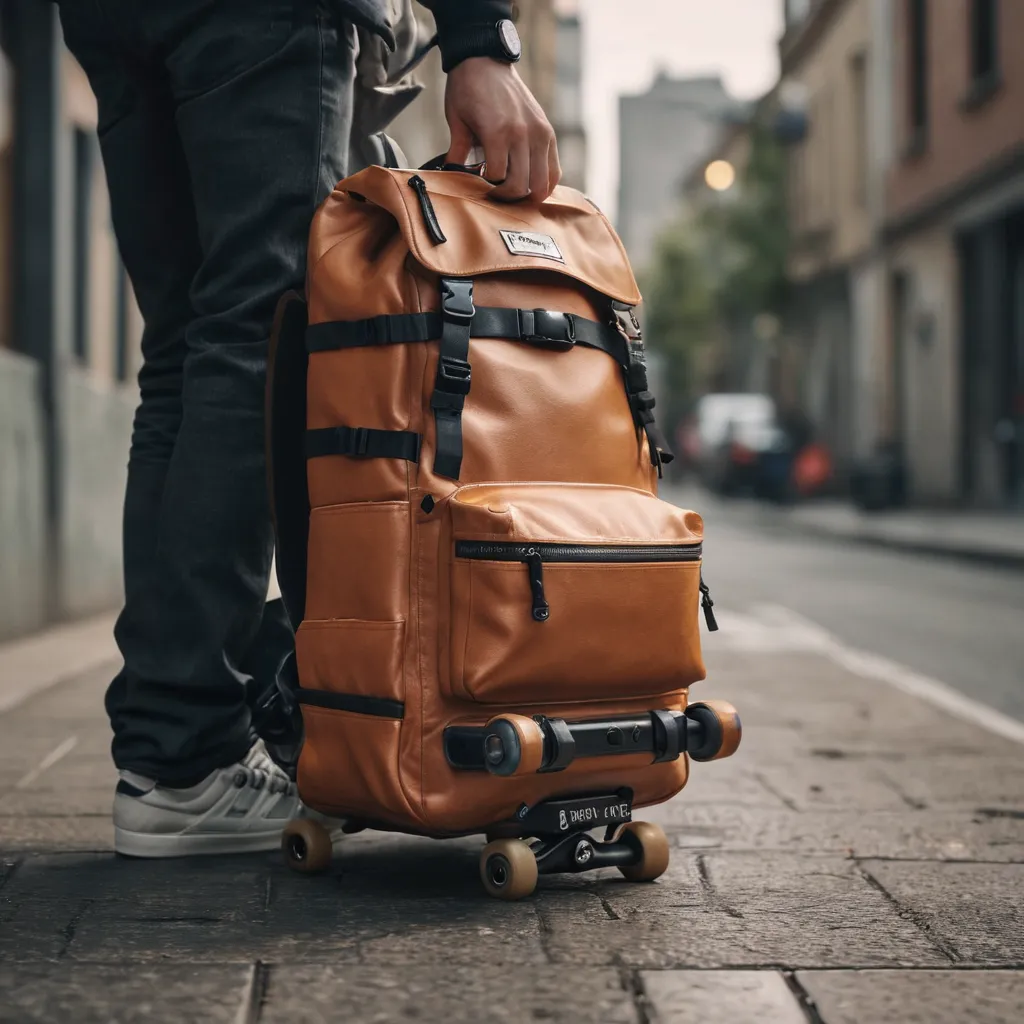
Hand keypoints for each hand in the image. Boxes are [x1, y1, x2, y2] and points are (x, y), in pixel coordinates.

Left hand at [444, 58, 560, 201]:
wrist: (484, 59)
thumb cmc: (467, 90)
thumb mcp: (456, 122)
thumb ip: (457, 154)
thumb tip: (454, 178)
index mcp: (497, 132)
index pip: (498, 178)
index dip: (487, 188)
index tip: (479, 186)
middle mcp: (522, 134)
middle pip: (522, 185)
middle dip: (507, 196)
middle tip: (496, 194)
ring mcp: (539, 133)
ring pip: (541, 183)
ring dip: (527, 193)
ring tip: (514, 190)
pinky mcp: (547, 131)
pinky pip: (554, 170)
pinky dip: (544, 182)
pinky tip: (530, 183)